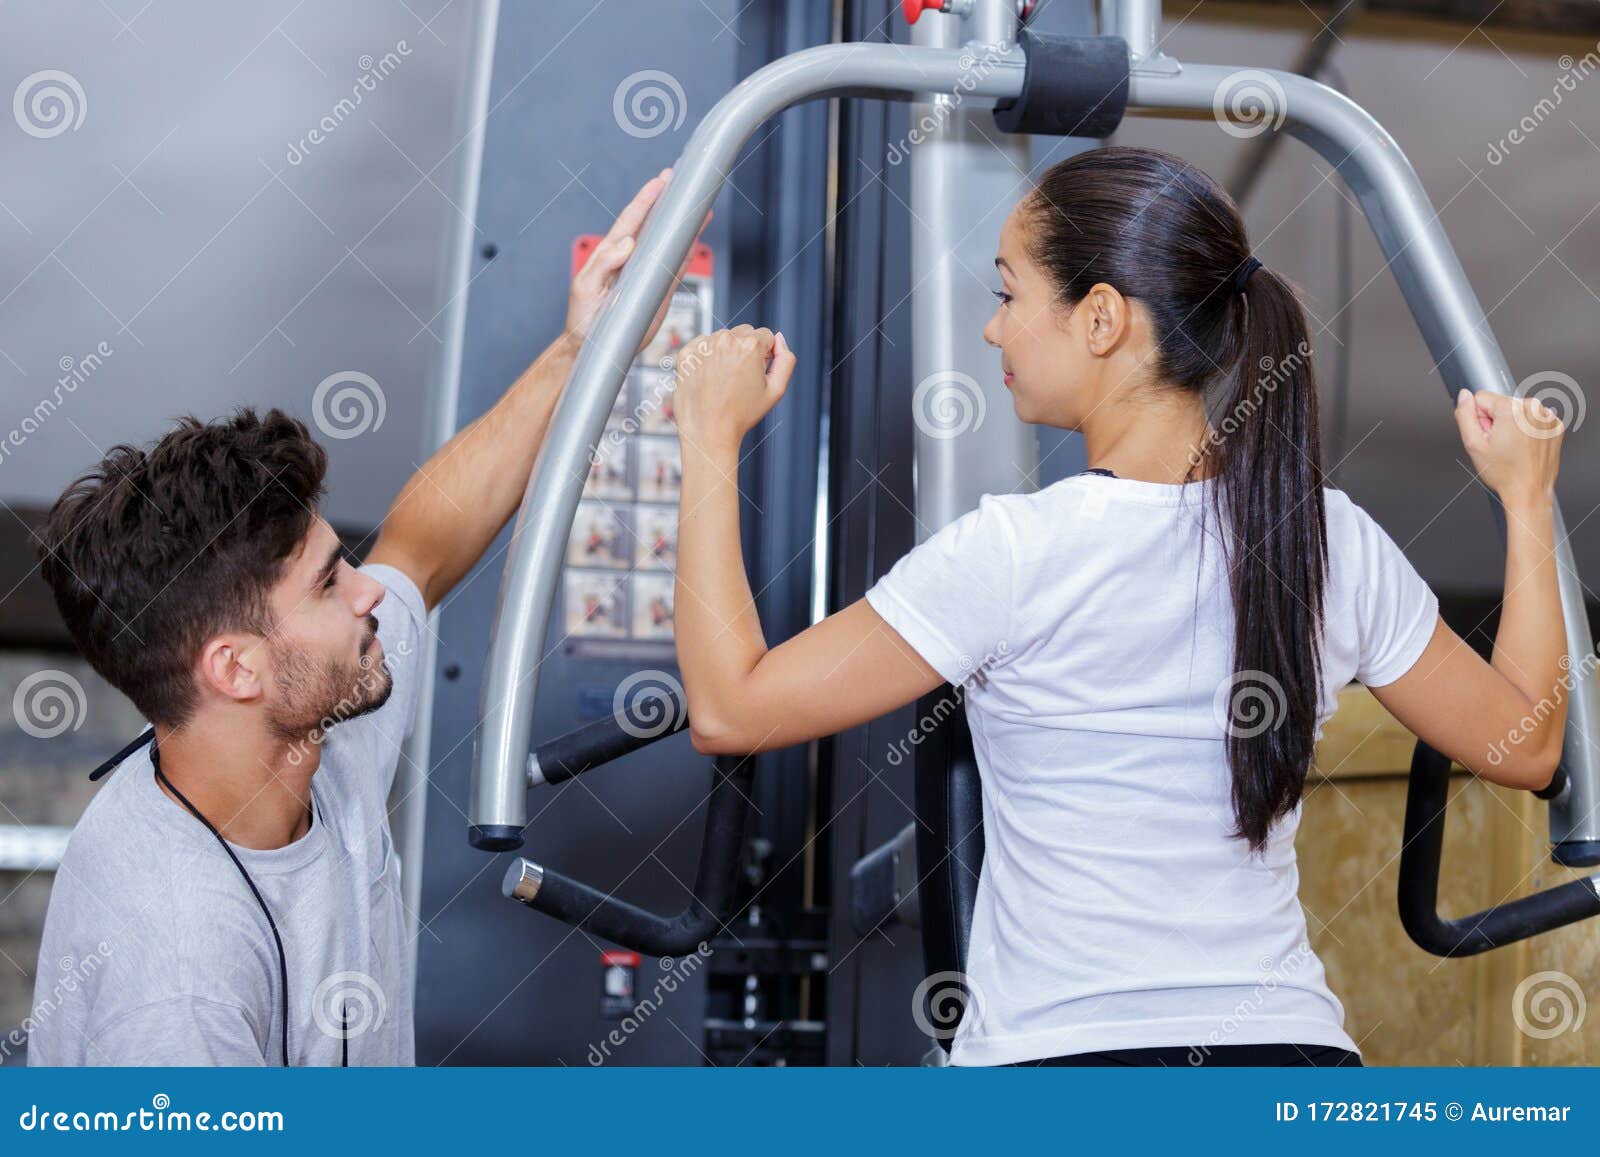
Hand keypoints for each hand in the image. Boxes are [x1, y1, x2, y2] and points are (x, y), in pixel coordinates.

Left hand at [564, 168, 710, 352]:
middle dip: (666, 203)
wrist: (591, 347)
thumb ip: (603, 264)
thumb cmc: (583, 317)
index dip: (645, 200)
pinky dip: (686, 254)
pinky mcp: (658, 293)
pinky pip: (676, 269)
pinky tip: (695, 239)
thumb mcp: (585, 287)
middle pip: (652, 225)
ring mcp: (647, 275)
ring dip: (682, 226)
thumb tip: (627, 242)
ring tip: (697, 208)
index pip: (631, 221)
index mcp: (611, 253)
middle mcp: (632, 260)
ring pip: (668, 245)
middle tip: (679, 182)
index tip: (659, 183)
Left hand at [673, 326, 795, 449]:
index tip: (756, 374)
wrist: (708, 431)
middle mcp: (725, 340)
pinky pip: (703, 345)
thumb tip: (779, 338)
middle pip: (744, 333)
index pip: (766, 336)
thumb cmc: (741, 414)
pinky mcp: (687, 353)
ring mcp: (703, 345)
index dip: (765, 356)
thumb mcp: (775, 390)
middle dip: (746, 350)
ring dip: (726, 352)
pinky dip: (707, 356)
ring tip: (723, 380)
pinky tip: (709, 377)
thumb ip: (786, 360)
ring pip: (723, 338)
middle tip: (740, 378)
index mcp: (750, 346)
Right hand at [1454, 388, 1563, 508]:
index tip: (1488, 436)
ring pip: (1517, 412)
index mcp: (1512, 409)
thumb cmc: (1504, 473)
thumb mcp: (1473, 444)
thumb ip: (1465, 415)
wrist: (1529, 491)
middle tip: (1500, 444)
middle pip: (1501, 404)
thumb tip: (1464, 396)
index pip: (1482, 398)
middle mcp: (1533, 408)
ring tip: (1513, 447)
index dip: (1479, 419)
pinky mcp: (1555, 426)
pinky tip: (1526, 447)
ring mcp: (1547, 417)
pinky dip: (1528, 431)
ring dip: (1513, 426)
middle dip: (1497, 421)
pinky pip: (1533, 420)